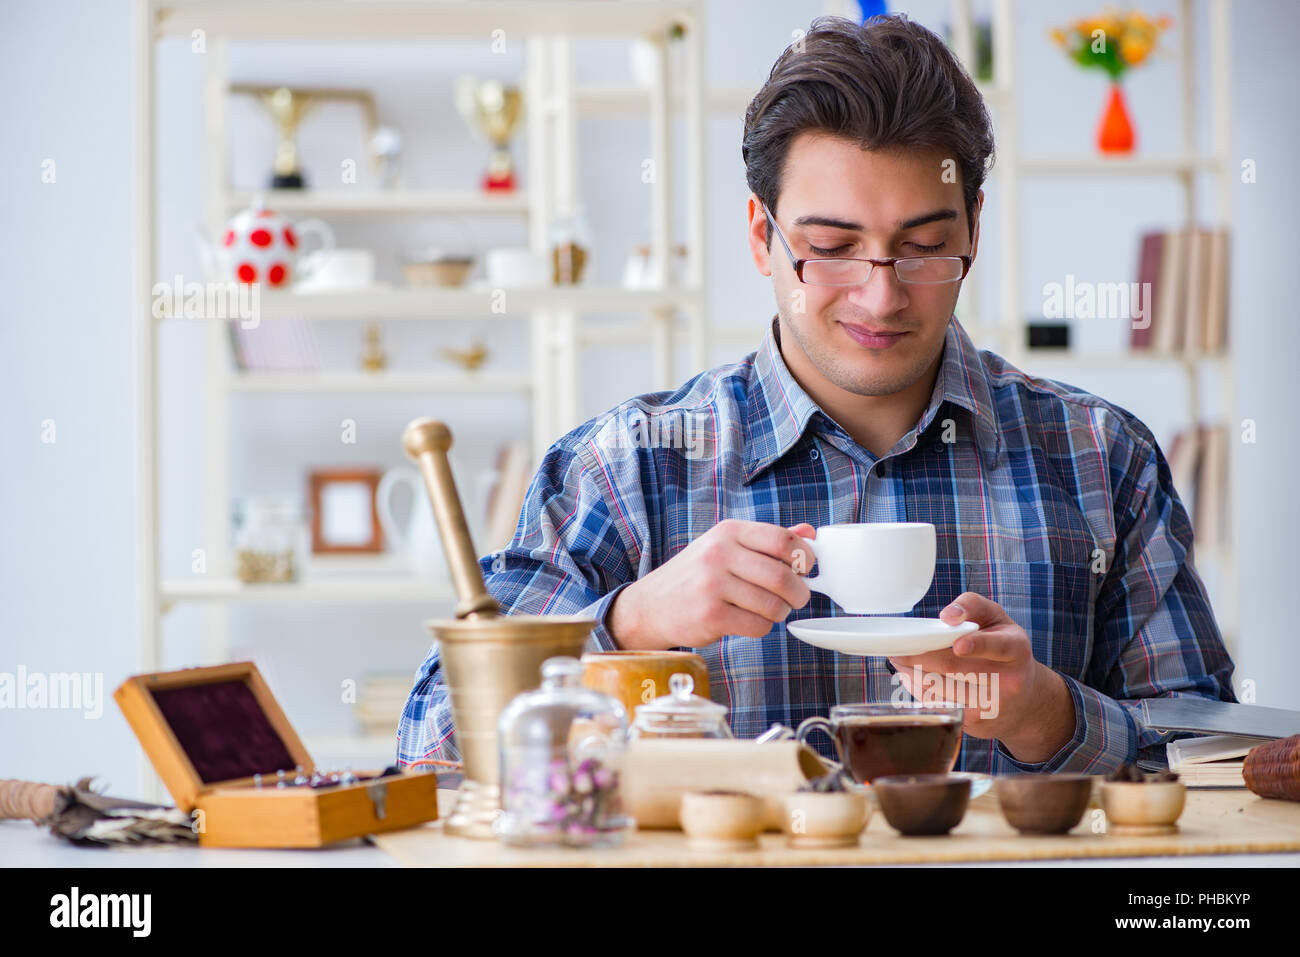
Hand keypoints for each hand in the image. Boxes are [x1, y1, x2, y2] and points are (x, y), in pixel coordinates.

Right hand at [608, 519, 815, 649]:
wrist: (651, 605)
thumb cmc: (695, 576)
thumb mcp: (726, 547)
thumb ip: (767, 541)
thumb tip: (809, 533)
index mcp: (728, 532)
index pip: (782, 539)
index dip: (804, 556)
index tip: (807, 568)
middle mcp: (719, 554)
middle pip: (782, 575)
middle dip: (799, 592)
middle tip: (798, 597)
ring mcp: (713, 585)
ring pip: (773, 604)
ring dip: (779, 612)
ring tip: (769, 610)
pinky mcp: (711, 615)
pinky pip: (757, 625)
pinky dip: (762, 627)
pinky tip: (748, 621)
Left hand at [886, 592, 1076, 763]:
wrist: (1027, 701)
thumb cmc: (1003, 650)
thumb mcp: (997, 620)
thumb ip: (972, 606)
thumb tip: (948, 616)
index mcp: (1015, 648)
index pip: (996, 646)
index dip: (976, 645)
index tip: (958, 645)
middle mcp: (1009, 680)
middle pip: (955, 667)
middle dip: (920, 656)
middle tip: (897, 648)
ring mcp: (992, 705)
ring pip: (940, 688)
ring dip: (912, 673)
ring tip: (899, 660)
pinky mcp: (976, 723)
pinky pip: (938, 704)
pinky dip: (918, 690)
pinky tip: (911, 677)